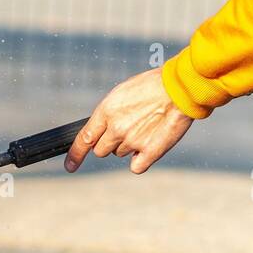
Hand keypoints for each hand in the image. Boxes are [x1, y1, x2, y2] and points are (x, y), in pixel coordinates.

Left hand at [65, 68, 193, 174]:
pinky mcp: (149, 152)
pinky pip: (136, 167)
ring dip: (128, 146)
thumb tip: (101, 130)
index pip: (84, 139)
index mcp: (106, 111)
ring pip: (119, 154)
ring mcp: (132, 141)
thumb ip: (109, 113)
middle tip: (126, 129)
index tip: (70, 166)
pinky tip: (149, 146)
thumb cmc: (153, 86)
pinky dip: (140, 160)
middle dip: (108, 143)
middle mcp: (116, 128)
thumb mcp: (122, 93)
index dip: (75, 155)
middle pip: (101, 150)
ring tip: (145, 127)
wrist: (181, 88)